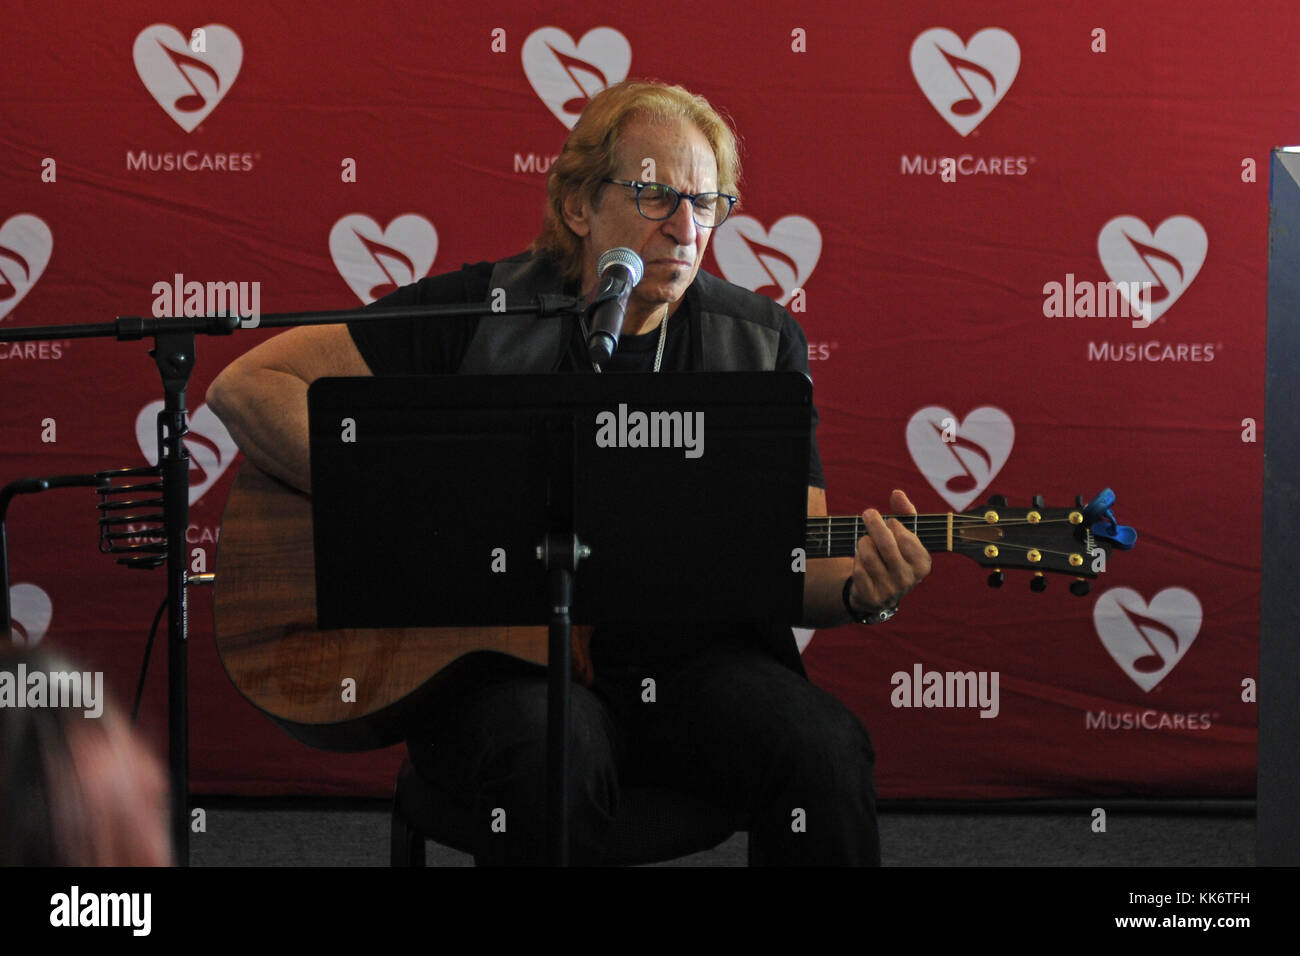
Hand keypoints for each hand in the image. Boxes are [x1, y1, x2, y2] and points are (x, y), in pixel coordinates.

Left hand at [847, 488, 931, 613]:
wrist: (881, 592)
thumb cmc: (896, 556)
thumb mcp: (905, 535)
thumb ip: (904, 513)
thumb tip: (897, 493)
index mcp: (923, 563)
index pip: (904, 536)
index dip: (893, 524)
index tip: (890, 522)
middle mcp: (909, 579)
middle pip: (885, 544)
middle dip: (873, 524)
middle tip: (867, 513)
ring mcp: (891, 590)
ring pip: (868, 555)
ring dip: (863, 543)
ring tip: (866, 542)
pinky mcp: (872, 597)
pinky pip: (858, 570)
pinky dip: (856, 561)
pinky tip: (861, 561)